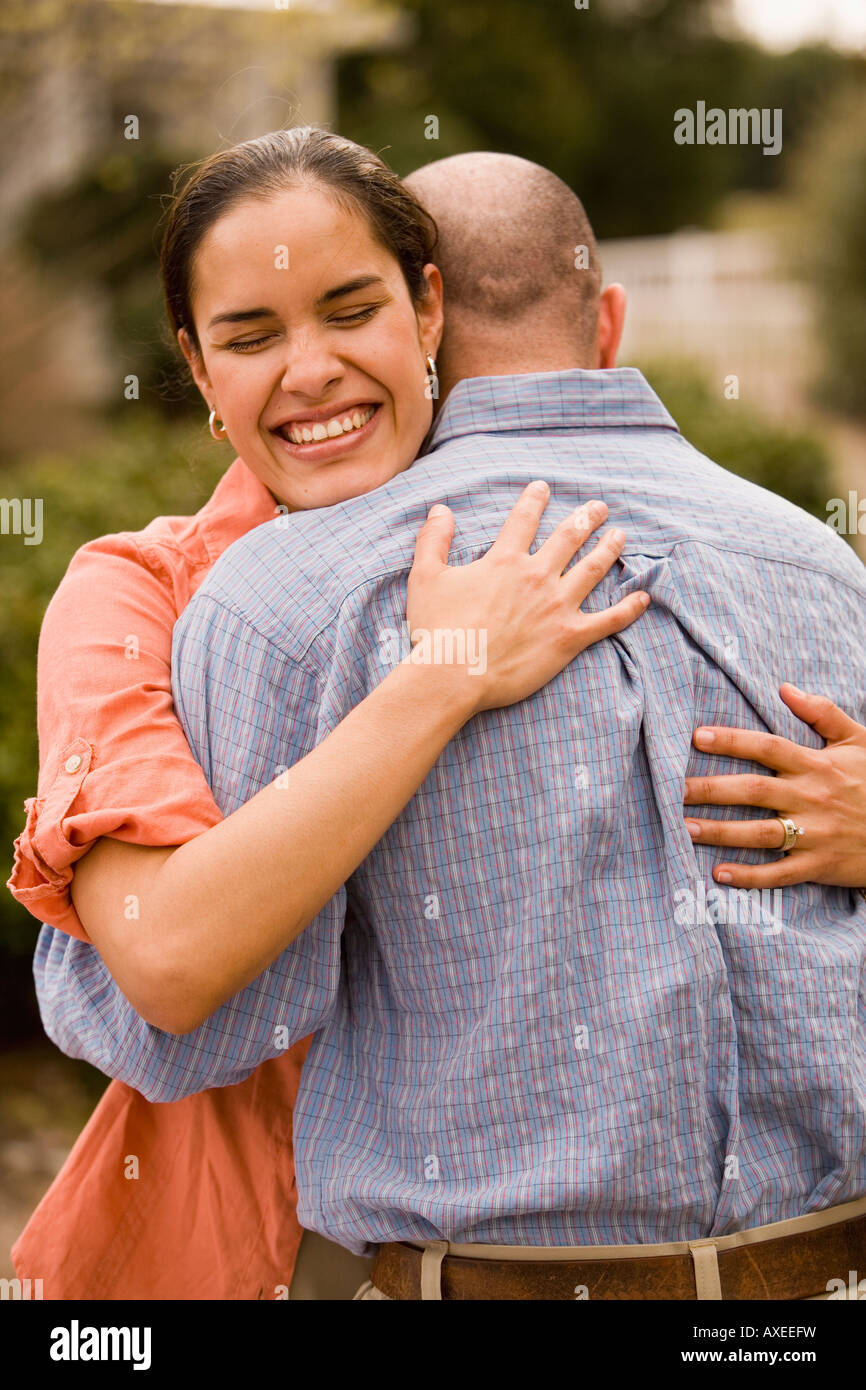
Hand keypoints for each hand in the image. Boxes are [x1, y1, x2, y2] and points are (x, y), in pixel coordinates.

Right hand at [406, 480, 649, 714]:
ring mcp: (557, 607)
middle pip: (569, 537)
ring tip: (620, 535)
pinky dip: (629, 609)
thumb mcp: (425, 577)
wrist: (453, 675)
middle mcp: (537, 576)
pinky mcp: (570, 638)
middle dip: (586, 517)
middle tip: (599, 507)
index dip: (535, 499)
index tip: (544, 487)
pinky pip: (608, 620)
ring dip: (609, 549)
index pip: (524, 519)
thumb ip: (434, 539)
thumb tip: (440, 509)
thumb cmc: (436, 629)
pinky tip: (643, 598)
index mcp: (504, 560)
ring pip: (592, 569)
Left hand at [683, 683, 865, 888]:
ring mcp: (814, 834)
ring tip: (685, 828)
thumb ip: (822, 712)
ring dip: (721, 832)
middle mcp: (811, 798)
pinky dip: (750, 876)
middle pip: (753, 790)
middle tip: (673, 788)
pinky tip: (720, 874)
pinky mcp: (818, 865)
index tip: (698, 737)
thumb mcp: (859, 740)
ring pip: (760, 833)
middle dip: (711, 789)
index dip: (733, 741)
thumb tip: (785, 687)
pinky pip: (779, 873)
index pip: (768, 747)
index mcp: (817, 765)